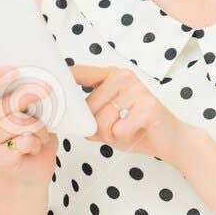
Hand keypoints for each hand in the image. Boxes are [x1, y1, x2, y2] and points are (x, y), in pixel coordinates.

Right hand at [0, 59, 58, 180]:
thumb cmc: (31, 138)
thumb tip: (39, 81)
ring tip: (40, 135)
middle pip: (8, 104)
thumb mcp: (32, 112)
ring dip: (39, 128)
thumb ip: (28, 97)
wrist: (33, 170)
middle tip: (46, 89)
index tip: (17, 70)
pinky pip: (24, 141)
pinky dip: (36, 143)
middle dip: (31, 96)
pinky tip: (33, 148)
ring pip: (20, 123)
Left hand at [70, 63, 188, 165]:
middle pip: (88, 108)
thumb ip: (88, 114)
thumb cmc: (137, 129)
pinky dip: (124, 138)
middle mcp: (124, 77)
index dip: (61, 81)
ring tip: (127, 130)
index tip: (43, 83)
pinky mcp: (147, 106)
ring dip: (110, 135)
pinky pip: (118, 129)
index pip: (79, 73)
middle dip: (97, 128)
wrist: (172, 141)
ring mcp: (137, 89)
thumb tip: (64, 115)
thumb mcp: (107, 120)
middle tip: (116, 129)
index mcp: (112, 75)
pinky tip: (137, 132)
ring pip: (102, 120)